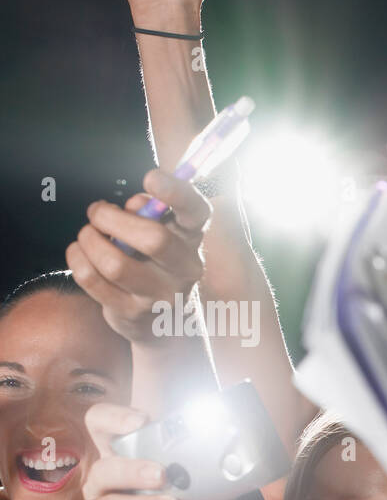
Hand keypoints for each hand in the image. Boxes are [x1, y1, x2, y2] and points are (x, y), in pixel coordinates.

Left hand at [65, 170, 210, 343]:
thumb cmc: (156, 263)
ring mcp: (160, 296)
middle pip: (154, 240)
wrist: (164, 322)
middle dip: (112, 219)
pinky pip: (91, 279)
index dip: (178, 193)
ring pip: (114, 263)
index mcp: (192, 241)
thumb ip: (151, 213)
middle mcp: (185, 270)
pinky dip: (77, 259)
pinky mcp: (132, 313)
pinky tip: (80, 253)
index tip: (151, 177)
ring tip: (87, 235)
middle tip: (97, 212)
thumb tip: (134, 204)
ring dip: (89, 240)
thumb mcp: (163, 234)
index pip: (197, 213)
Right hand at [79, 401, 220, 499]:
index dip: (112, 418)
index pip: (100, 426)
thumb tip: (224, 443)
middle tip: (162, 474)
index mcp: (124, 458)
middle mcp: (106, 486)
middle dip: (131, 470)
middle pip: (103, 469)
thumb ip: (207, 463)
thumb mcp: (210, 484)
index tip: (141, 421)